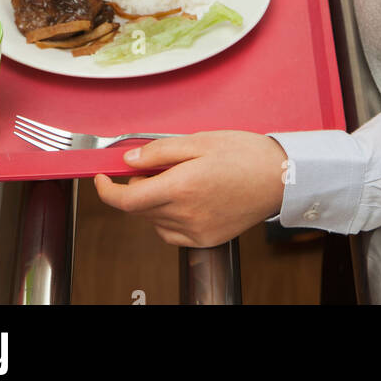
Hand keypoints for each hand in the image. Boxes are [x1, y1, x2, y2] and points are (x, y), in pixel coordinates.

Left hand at [94, 132, 288, 246]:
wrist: (280, 178)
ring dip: (151, 201)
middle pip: (139, 209)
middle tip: (154, 165)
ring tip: (177, 178)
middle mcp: (185, 214)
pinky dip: (166, 217)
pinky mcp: (205, 240)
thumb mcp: (199, 140)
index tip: (100, 177)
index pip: (128, 199)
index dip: (107, 190)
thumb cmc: (244, 154)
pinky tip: (184, 198)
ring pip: (153, 220)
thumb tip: (128, 160)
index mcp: (182, 186)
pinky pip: (170, 232)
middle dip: (135, 187)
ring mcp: (196, 231)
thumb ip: (159, 151)